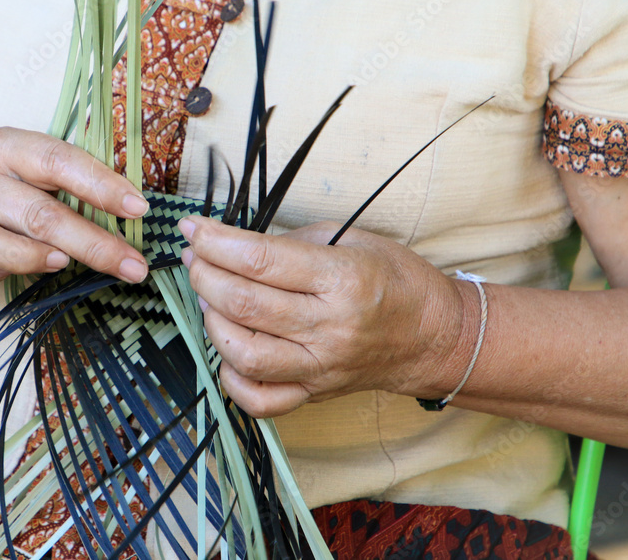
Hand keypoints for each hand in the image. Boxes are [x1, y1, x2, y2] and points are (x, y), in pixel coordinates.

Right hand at [0, 127, 149, 291]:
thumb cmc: (1, 185)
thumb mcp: (30, 168)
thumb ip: (71, 184)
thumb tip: (132, 215)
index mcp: (4, 145)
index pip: (57, 161)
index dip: (101, 186)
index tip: (139, 210)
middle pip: (37, 213)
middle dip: (92, 244)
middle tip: (133, 267)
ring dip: (31, 258)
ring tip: (62, 265)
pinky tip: (3, 277)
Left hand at [178, 216, 470, 416]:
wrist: (434, 337)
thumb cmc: (395, 280)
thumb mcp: (351, 240)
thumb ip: (290, 242)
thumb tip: (232, 245)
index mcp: (342, 279)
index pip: (260, 260)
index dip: (215, 241)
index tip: (192, 228)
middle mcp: (330, 327)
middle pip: (243, 303)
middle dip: (204, 274)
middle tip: (195, 257)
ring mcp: (321, 366)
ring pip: (244, 352)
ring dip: (211, 319)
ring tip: (209, 296)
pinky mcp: (314, 392)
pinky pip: (260, 399)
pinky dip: (231, 376)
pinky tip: (228, 347)